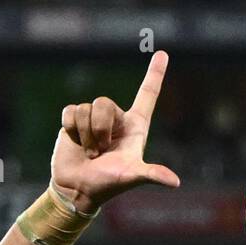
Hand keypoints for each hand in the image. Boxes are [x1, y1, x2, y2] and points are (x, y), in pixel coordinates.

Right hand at [51, 50, 181, 211]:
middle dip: (99, 129)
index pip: (147, 95)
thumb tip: (175, 183)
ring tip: (91, 153)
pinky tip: (76, 144)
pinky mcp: (73, 120)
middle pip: (104, 103)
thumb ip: (152, 175)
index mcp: (135, 127)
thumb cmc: (108, 184)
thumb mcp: (131, 177)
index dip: (155, 74)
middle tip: (101, 152)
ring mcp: (94, 119)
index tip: (164, 53)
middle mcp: (116, 119)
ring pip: (86, 108)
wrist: (78, 189)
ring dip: (86, 135)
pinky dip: (71, 130)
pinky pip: (70, 111)